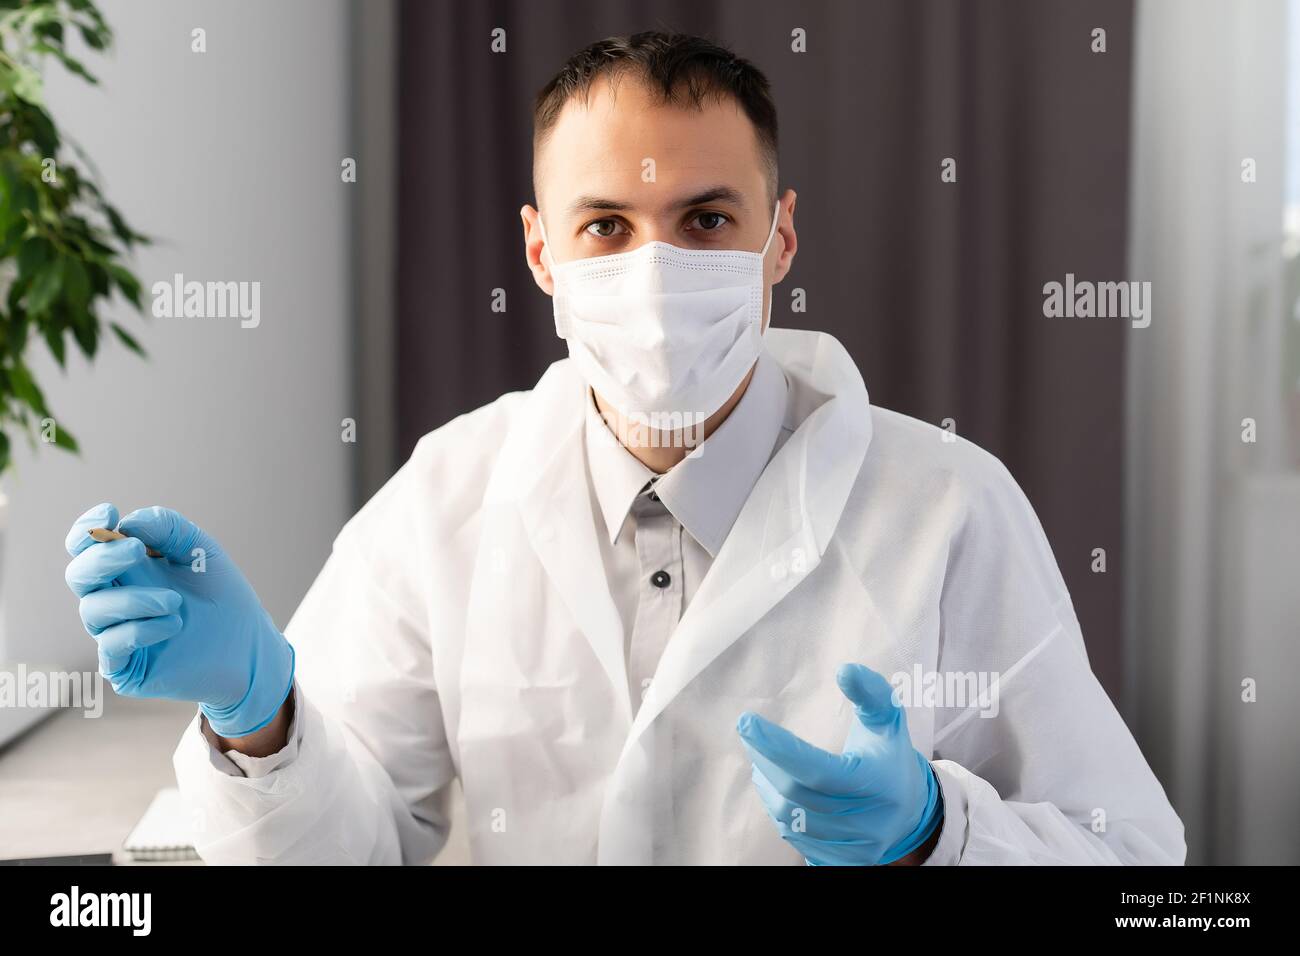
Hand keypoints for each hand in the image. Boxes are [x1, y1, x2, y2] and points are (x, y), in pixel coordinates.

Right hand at [64, 502, 293, 737]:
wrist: (249, 645)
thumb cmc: (222, 596)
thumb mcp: (201, 552)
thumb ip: (169, 530)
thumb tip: (128, 522)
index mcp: (127, 568)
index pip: (87, 546)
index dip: (86, 528)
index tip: (109, 513)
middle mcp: (114, 598)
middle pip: (79, 575)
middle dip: (102, 558)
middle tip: (137, 550)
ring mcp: (116, 633)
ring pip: (93, 610)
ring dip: (134, 598)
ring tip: (176, 601)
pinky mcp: (125, 667)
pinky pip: (113, 645)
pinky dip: (140, 630)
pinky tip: (174, 624)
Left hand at [737, 662, 942, 865]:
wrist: (912, 813)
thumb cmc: (890, 757)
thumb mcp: (889, 720)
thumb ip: (870, 693)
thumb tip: (845, 670)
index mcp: (877, 784)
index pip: (816, 771)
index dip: (777, 748)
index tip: (746, 722)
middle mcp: (866, 822)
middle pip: (795, 794)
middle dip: (766, 760)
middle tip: (750, 734)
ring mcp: (852, 847)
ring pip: (789, 818)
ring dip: (767, 783)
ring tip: (761, 757)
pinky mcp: (840, 862)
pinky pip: (794, 836)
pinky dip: (778, 808)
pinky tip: (775, 785)